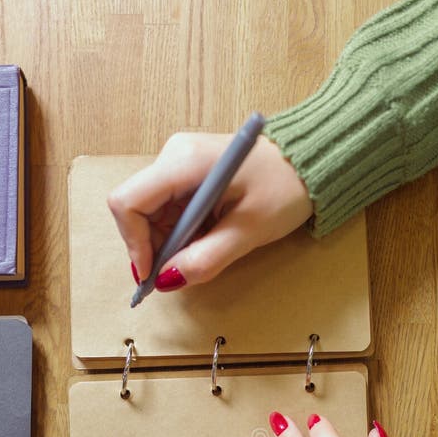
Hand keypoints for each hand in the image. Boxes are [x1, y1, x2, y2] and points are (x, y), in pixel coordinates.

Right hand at [107, 132, 312, 290]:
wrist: (309, 162)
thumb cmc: (285, 188)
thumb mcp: (248, 231)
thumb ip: (205, 258)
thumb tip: (166, 281)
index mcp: (184, 162)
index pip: (128, 202)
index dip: (133, 243)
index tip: (152, 274)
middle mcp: (173, 156)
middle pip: (136, 210)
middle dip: (152, 247)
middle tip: (181, 270)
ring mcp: (178, 163)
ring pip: (150, 214)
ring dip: (168, 243)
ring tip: (203, 251)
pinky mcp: (187, 173)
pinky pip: (168, 210)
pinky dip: (180, 233)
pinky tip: (206, 238)